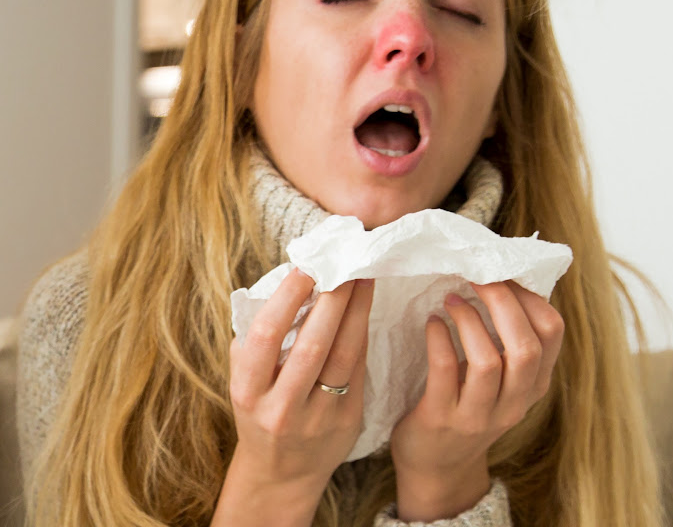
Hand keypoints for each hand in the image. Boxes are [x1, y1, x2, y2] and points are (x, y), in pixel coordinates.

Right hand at [212, 269, 373, 526]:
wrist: (282, 473)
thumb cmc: (260, 409)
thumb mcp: (244, 380)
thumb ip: (256, 340)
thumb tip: (287, 284)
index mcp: (248, 392)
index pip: (267, 335)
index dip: (288, 296)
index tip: (307, 265)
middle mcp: (282, 408)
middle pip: (313, 343)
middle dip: (333, 298)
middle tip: (345, 262)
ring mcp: (318, 417)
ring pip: (344, 355)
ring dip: (357, 310)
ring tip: (363, 277)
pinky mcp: (348, 420)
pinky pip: (359, 368)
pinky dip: (362, 332)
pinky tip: (365, 308)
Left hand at [390, 281, 563, 521]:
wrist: (438, 467)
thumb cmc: (469, 404)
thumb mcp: (504, 379)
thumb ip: (510, 339)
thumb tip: (505, 276)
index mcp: (534, 385)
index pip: (552, 333)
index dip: (530, 296)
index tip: (503, 273)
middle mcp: (514, 403)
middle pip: (526, 348)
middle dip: (502, 302)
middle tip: (477, 276)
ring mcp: (478, 415)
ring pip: (488, 363)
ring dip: (469, 320)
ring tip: (452, 299)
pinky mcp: (442, 419)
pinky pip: (444, 372)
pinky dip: (439, 339)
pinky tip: (432, 323)